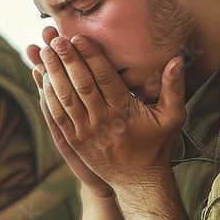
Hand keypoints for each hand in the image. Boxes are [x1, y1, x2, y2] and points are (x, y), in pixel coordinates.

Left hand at [37, 30, 184, 194]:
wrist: (138, 181)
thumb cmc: (156, 145)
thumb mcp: (172, 117)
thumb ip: (173, 87)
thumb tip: (177, 59)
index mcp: (124, 112)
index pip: (104, 78)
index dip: (90, 56)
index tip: (78, 38)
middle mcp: (102, 122)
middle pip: (80, 86)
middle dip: (67, 61)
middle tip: (56, 40)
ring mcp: (85, 133)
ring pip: (65, 100)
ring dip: (53, 75)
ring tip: (45, 53)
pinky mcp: (74, 142)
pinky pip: (57, 117)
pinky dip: (47, 98)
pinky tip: (41, 80)